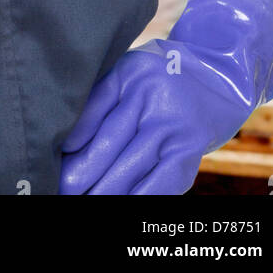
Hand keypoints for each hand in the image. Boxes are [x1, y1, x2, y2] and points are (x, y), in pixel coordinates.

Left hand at [59, 0, 272, 194]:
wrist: (223, 73)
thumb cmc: (164, 74)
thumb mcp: (131, 70)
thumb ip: (102, 96)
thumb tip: (65, 137)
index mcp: (130, 74)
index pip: (92, 110)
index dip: (70, 138)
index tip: (49, 156)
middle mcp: (151, 98)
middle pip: (108, 143)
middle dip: (80, 173)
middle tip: (59, 188)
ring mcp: (172, 126)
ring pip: (131, 167)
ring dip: (103, 190)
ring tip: (80, 200)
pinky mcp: (189, 150)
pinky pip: (161, 181)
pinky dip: (139, 196)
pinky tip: (121, 202)